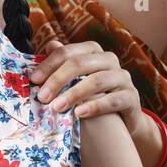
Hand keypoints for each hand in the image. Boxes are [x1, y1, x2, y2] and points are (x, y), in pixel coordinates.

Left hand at [30, 38, 147, 136]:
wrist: (122, 121)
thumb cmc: (93, 97)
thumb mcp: (76, 80)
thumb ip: (63, 64)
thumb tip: (49, 45)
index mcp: (93, 52)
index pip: (68, 52)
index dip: (49, 64)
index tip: (33, 79)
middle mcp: (109, 60)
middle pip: (80, 63)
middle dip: (57, 79)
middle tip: (42, 96)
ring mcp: (123, 78)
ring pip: (97, 80)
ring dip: (73, 94)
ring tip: (56, 107)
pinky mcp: (132, 97)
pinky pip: (113, 100)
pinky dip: (94, 106)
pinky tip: (79, 113)